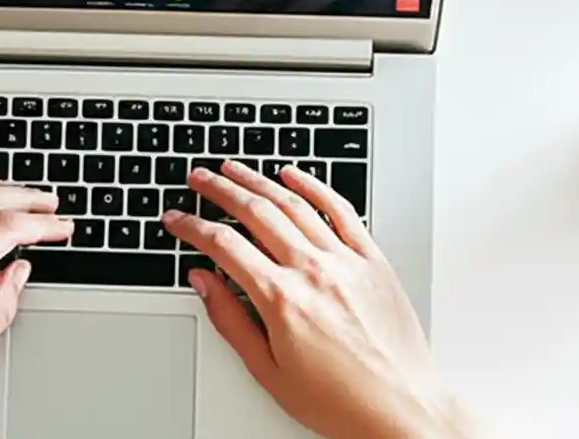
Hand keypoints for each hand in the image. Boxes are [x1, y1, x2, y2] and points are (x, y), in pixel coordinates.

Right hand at [164, 162, 471, 438]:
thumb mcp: (268, 371)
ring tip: (234, 170)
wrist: (401, 409)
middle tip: (199, 179)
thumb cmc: (339, 401)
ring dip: (258, 181)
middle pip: (255, 212)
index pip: (224, 246)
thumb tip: (202, 282)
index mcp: (281, 300)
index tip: (177, 219)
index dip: (192, 227)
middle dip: (219, 190)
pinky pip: (340, 210)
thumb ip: (229, 321)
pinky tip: (294, 176)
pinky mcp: (373, 260)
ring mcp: (346, 261)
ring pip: (294, 204)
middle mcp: (313, 272)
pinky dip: (314, 187)